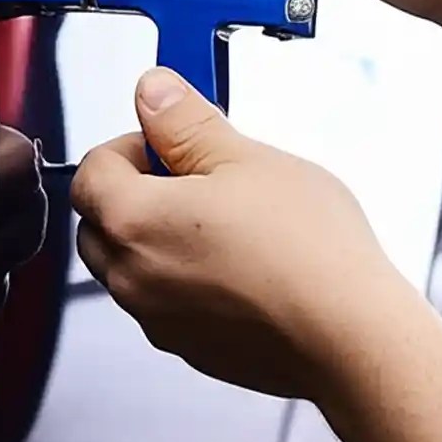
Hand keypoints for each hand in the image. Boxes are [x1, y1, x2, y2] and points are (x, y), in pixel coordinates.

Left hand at [71, 67, 406, 398]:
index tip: (169, 141)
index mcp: (132, 223)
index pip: (91, 171)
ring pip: (129, 265)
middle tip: (191, 176)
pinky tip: (236, 263)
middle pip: (99, 222)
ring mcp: (156, 319)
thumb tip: (153, 93)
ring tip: (220, 220)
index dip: (128, 145)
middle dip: (133, 192)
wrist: (350, 336)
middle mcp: (131, 277)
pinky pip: (163, 302)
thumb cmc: (307, 252)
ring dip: (156, 237)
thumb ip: (184, 122)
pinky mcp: (188, 348)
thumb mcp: (244, 158)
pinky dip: (182, 278)